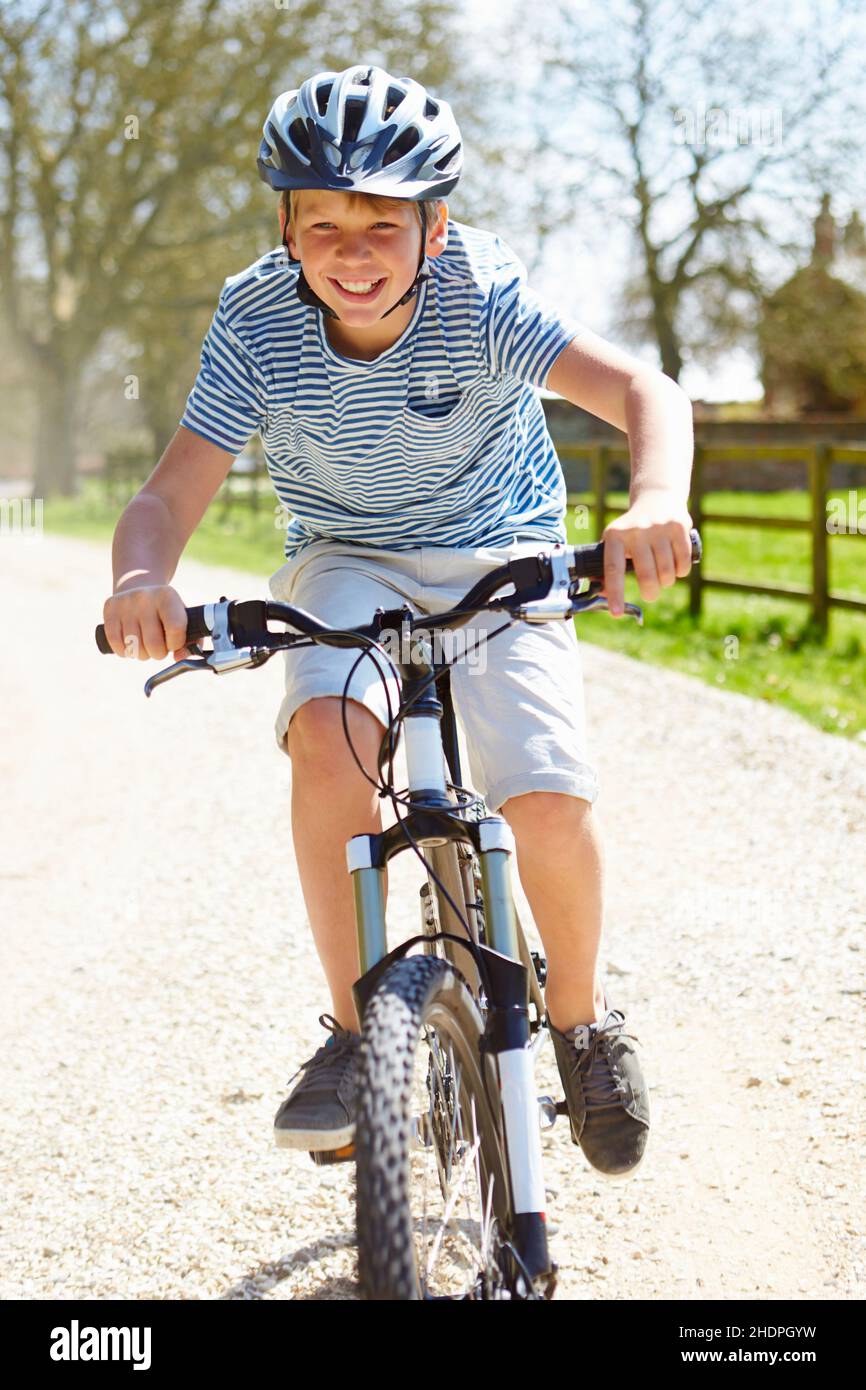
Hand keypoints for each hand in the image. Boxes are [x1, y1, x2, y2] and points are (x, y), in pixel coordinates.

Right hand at [102, 584, 189, 659]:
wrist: (138, 589)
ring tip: (144, 644)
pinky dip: (124, 652)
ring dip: (141, 654)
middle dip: (158, 653)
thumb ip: (192, 641)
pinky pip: (116, 644)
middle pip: (153, 644)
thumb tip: (179, 658)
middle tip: (158, 647)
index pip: (175, 629)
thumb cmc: (166, 612)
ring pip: (134, 647)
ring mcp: (125, 603)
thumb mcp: (183, 619)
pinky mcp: (109, 608)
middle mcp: (145, 597)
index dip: (175, 643)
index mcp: (168, 596)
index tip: (173, 641)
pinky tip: (130, 645)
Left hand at [601, 489, 692, 616]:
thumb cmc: (632, 530)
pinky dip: (681, 572)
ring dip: (666, 582)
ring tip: (663, 576)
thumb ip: (608, 569)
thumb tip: (603, 595)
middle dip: (650, 592)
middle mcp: (636, 530)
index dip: (615, 593)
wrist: (657, 498)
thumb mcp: (616, 542)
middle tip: (650, 594)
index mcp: (615, 535)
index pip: (613, 569)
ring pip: (667, 572)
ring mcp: (658, 527)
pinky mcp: (679, 526)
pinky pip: (683, 563)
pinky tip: (676, 567)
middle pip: (647, 576)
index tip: (616, 613)